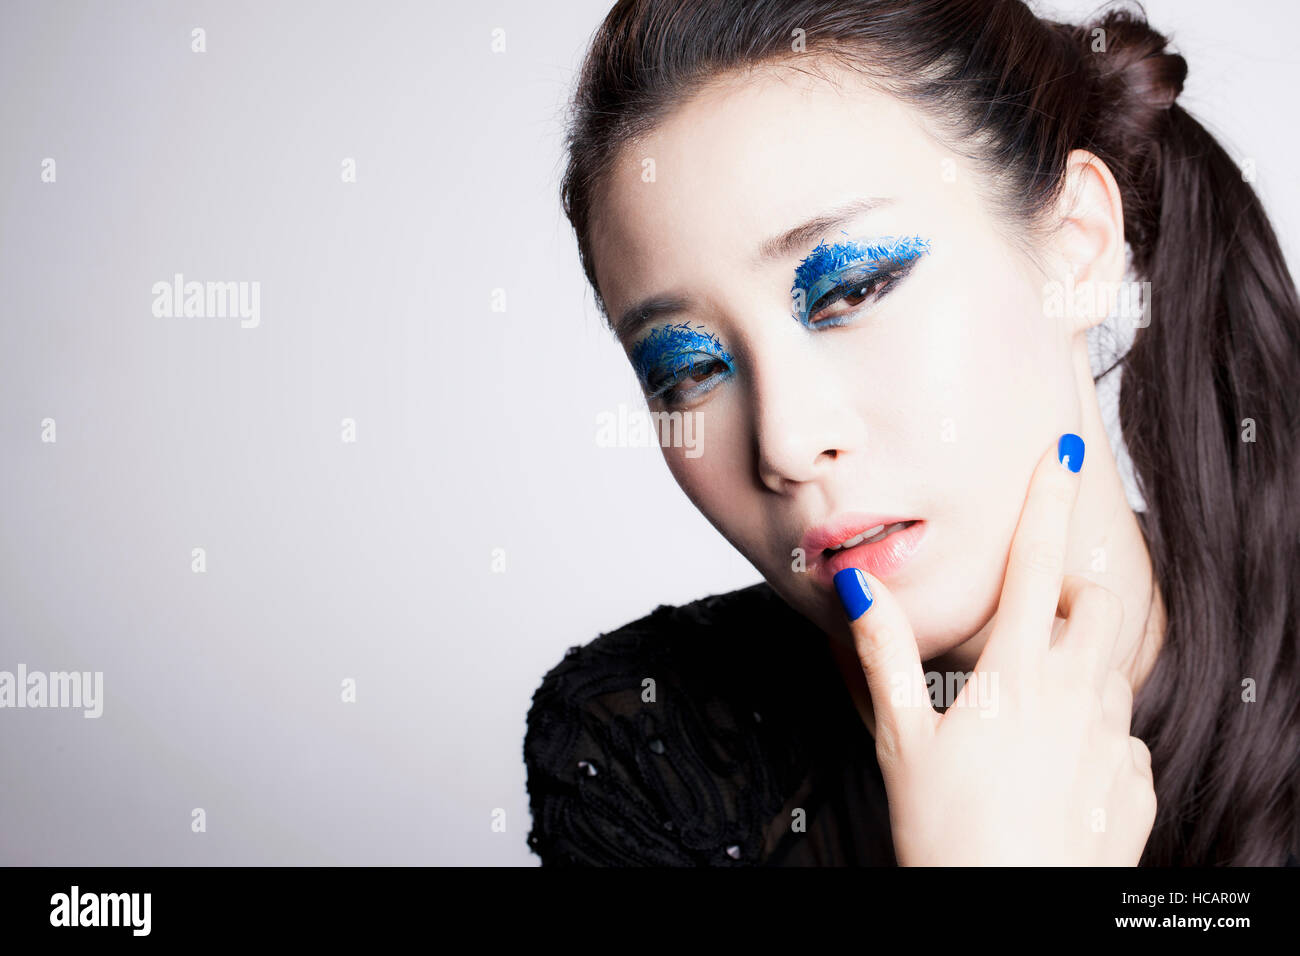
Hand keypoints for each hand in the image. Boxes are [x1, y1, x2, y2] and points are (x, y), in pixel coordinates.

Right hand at [835, 434, 1156, 864]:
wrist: (1010, 917)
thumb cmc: (946, 834)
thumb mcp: (900, 739)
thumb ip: (884, 654)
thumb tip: (859, 586)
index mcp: (1013, 676)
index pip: (1032, 564)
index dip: (1044, 501)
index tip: (1061, 452)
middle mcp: (1075, 697)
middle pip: (1099, 604)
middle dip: (1075, 591)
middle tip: (1032, 620)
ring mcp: (1113, 741)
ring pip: (1112, 670)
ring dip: (1078, 667)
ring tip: (1027, 714)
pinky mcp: (1134, 784)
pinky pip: (1124, 736)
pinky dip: (1095, 733)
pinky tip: (1054, 769)